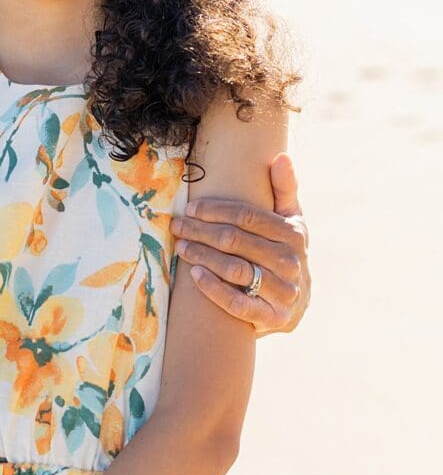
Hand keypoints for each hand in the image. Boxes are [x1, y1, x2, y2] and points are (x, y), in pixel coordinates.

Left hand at [171, 152, 309, 336]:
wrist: (297, 302)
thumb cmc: (284, 251)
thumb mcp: (290, 221)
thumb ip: (284, 189)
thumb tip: (281, 157)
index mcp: (292, 234)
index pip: (247, 216)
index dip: (216, 210)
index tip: (190, 208)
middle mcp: (290, 262)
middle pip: (236, 241)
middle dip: (201, 231)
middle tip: (177, 226)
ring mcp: (284, 292)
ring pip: (235, 269)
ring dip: (202, 256)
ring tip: (181, 247)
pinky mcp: (273, 317)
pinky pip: (238, 303)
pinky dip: (213, 289)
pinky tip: (194, 275)